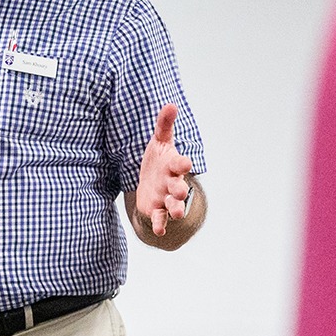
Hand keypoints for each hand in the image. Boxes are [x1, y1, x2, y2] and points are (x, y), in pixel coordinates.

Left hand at [133, 104, 193, 236]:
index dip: (182, 163)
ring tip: (178, 213)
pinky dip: (160, 224)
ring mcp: (165, 197)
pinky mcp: (156, 209)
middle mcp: (172, 182)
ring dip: (176, 208)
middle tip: (181, 192)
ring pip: (173, 204)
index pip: (180, 163)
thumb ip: (164, 124)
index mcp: (173, 164)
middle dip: (180, 190)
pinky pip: (160, 218)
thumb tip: (170, 104)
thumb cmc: (158, 159)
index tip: (186, 162)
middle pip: (179, 186)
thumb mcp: (159, 140)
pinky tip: (158, 231)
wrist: (150, 180)